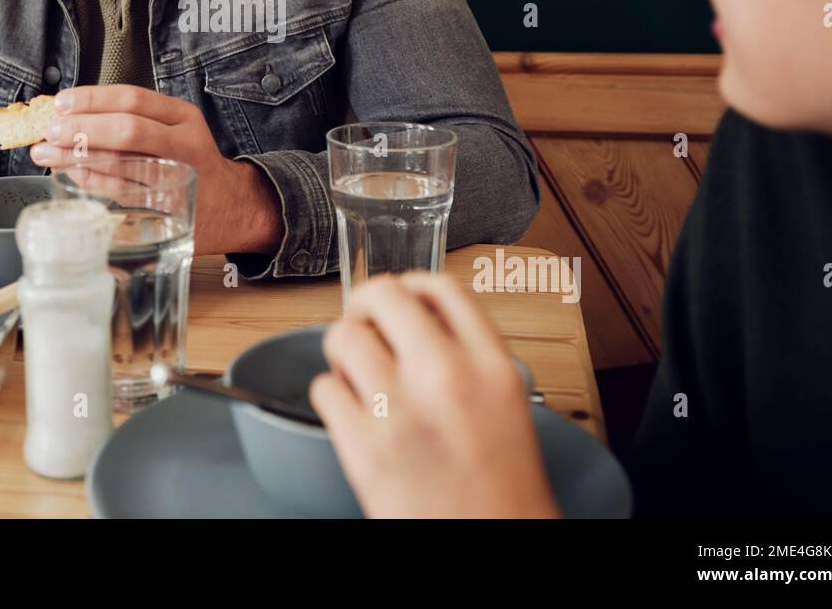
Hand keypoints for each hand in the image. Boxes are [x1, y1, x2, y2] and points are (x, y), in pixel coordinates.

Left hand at [28, 84, 283, 255]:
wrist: (233, 207)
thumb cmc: (192, 161)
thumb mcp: (178, 129)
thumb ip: (137, 118)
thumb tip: (73, 112)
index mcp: (184, 117)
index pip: (134, 99)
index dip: (93, 99)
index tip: (62, 103)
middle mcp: (183, 145)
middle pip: (127, 130)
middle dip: (82, 129)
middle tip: (51, 130)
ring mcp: (175, 179)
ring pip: (120, 164)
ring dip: (75, 158)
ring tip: (45, 153)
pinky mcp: (164, 209)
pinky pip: (118, 192)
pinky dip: (89, 182)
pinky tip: (68, 174)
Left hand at [309, 272, 560, 518]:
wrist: (494, 546)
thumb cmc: (502, 493)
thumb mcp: (506, 406)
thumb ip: (470, 357)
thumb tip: (418, 320)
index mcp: (491, 366)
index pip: (442, 288)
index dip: (412, 284)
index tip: (400, 295)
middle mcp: (446, 377)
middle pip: (384, 296)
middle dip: (366, 306)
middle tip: (364, 323)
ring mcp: (400, 410)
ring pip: (343, 337)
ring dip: (343, 350)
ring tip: (356, 373)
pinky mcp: (362, 447)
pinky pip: (324, 389)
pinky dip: (331, 396)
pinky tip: (350, 412)